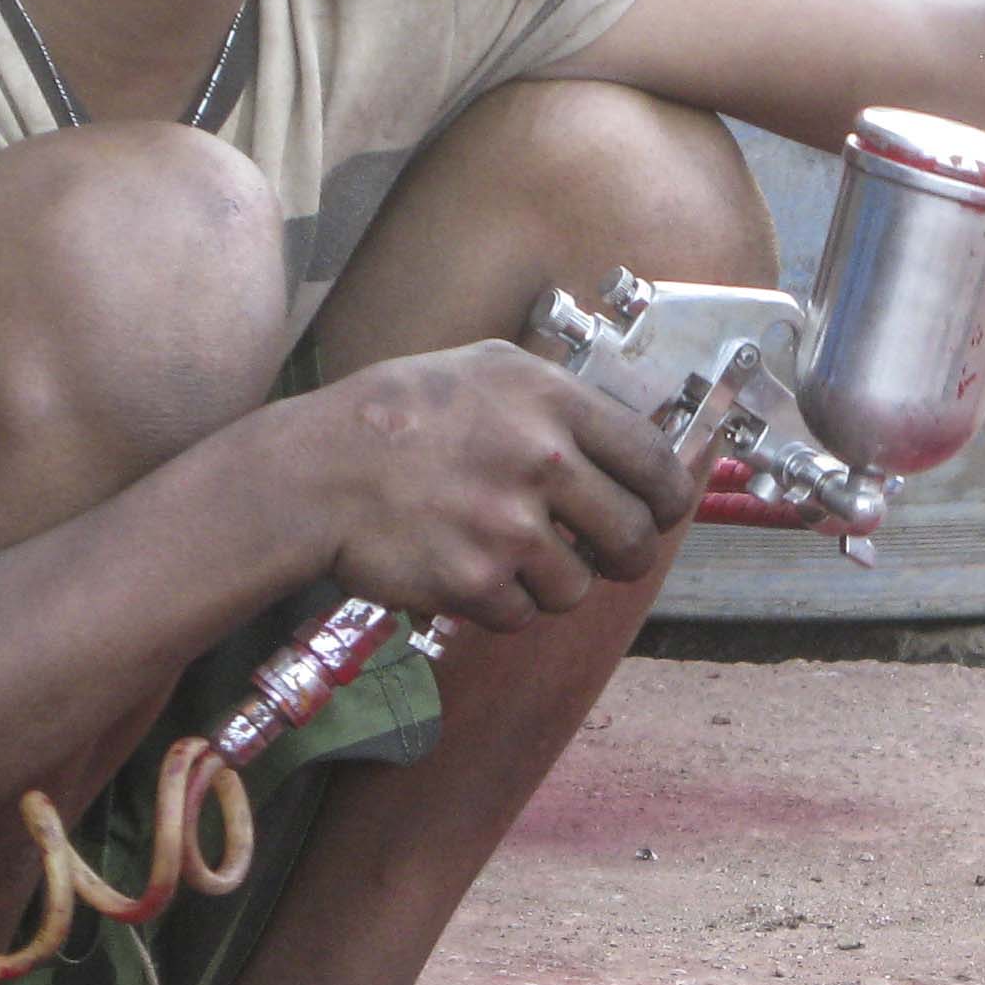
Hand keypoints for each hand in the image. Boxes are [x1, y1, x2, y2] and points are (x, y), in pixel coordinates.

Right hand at [299, 340, 703, 632]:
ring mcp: (508, 526)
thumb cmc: (399, 412)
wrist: (315, 471)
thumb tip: (630, 436)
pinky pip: (521, 616)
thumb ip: (560, 397)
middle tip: (605, 555)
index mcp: (553, 403)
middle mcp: (540, 461)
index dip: (669, 499)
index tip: (661, 512)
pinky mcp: (474, 582)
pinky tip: (465, 568)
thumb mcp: (486, 368)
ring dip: (552, 583)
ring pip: (578, 587)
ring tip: (508, 554)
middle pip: (635, 539)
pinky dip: (499, 604)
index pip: (656, 465)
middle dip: (625, 556)